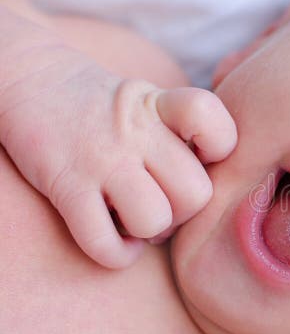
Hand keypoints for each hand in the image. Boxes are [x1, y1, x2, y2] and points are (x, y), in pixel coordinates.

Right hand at [0, 15, 235, 268]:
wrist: (27, 79)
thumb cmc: (103, 108)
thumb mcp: (150, 101)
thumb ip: (187, 135)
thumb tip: (219, 189)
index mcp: (161, 105)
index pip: (215, 122)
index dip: (219, 148)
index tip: (199, 155)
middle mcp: (136, 130)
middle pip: (196, 193)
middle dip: (185, 211)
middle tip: (164, 204)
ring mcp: (101, 158)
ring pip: (156, 220)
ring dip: (150, 233)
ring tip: (136, 221)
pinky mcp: (65, 185)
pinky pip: (105, 243)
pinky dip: (117, 255)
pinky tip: (115, 241)